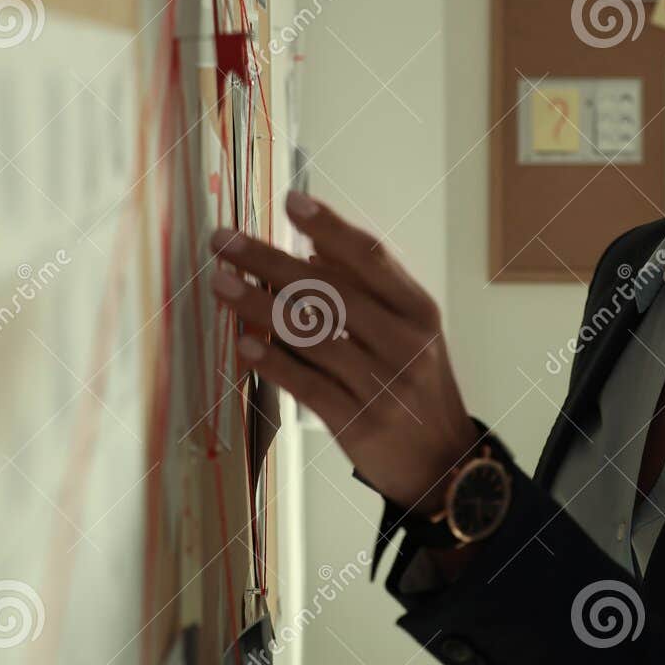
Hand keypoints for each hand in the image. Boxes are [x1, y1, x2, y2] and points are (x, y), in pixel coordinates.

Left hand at [208, 190, 480, 515]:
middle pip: (330, 290)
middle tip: (225, 241)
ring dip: (259, 306)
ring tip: (220, 284)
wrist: (443, 463)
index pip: (371, 256)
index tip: (290, 200)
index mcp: (417, 310)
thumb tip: (313, 246)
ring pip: (314, 335)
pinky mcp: (360, 422)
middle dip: (270, 261)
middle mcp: (405, 342)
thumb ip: (369, 290)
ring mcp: (384, 384)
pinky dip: (273, 363)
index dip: (329, 226)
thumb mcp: (408, 331)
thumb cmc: (414, 385)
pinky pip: (308, 386)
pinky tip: (242, 343)